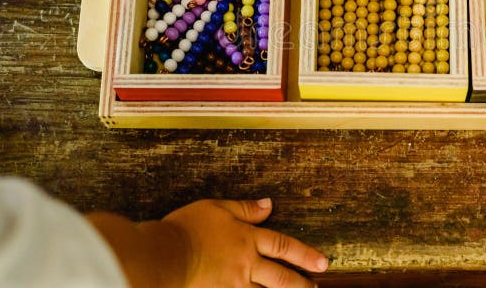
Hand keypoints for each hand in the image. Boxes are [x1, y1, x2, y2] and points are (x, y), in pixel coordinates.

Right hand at [89, 198, 327, 287]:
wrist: (163, 255)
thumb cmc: (187, 228)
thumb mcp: (217, 207)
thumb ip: (245, 208)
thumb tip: (268, 205)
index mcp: (247, 239)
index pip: (282, 246)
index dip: (304, 254)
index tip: (322, 262)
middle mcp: (245, 264)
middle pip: (280, 276)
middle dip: (300, 282)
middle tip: (315, 287)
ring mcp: (233, 284)